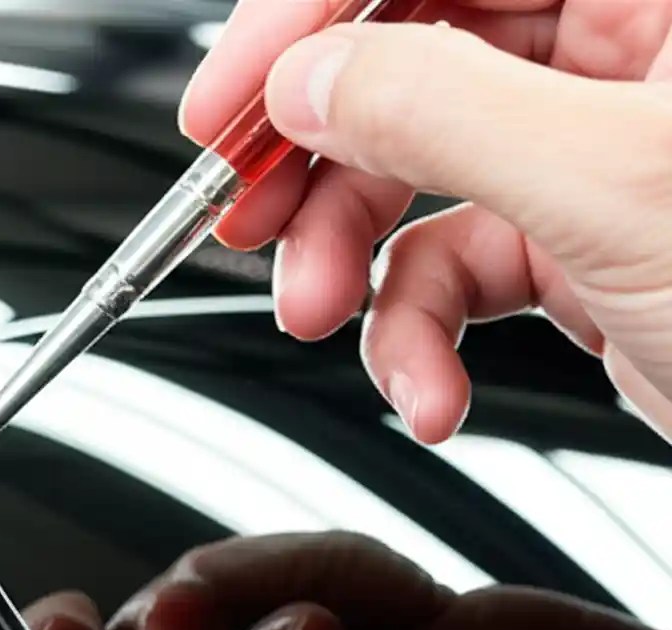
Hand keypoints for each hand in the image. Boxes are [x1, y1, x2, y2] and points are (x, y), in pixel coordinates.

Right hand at [181, 0, 671, 444]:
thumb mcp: (611, 183)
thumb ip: (444, 113)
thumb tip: (308, 84)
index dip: (303, 19)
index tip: (225, 101)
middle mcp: (605, 59)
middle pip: (396, 67)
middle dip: (308, 161)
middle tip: (243, 213)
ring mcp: (578, 153)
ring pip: (404, 178)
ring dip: (340, 261)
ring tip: (314, 312)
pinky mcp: (569, 245)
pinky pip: (446, 270)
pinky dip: (414, 334)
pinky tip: (428, 386)